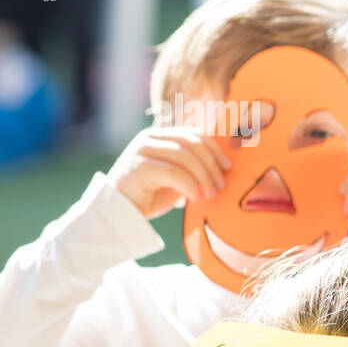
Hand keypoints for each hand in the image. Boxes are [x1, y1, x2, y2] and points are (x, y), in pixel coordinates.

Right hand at [106, 126, 231, 218]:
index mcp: (160, 136)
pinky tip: (197, 197)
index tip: (228, 168)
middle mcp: (150, 138)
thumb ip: (193, 167)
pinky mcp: (139, 166)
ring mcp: (143, 150)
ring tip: (210, 194)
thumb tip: (224, 166)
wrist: (119, 212)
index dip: (215, 150)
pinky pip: (175, 172)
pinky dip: (191, 185)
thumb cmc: (150, 195)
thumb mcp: (177, 177)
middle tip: (221, 186)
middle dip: (212, 166)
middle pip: (193, 144)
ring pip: (186, 157)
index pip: (195, 135)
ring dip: (204, 177)